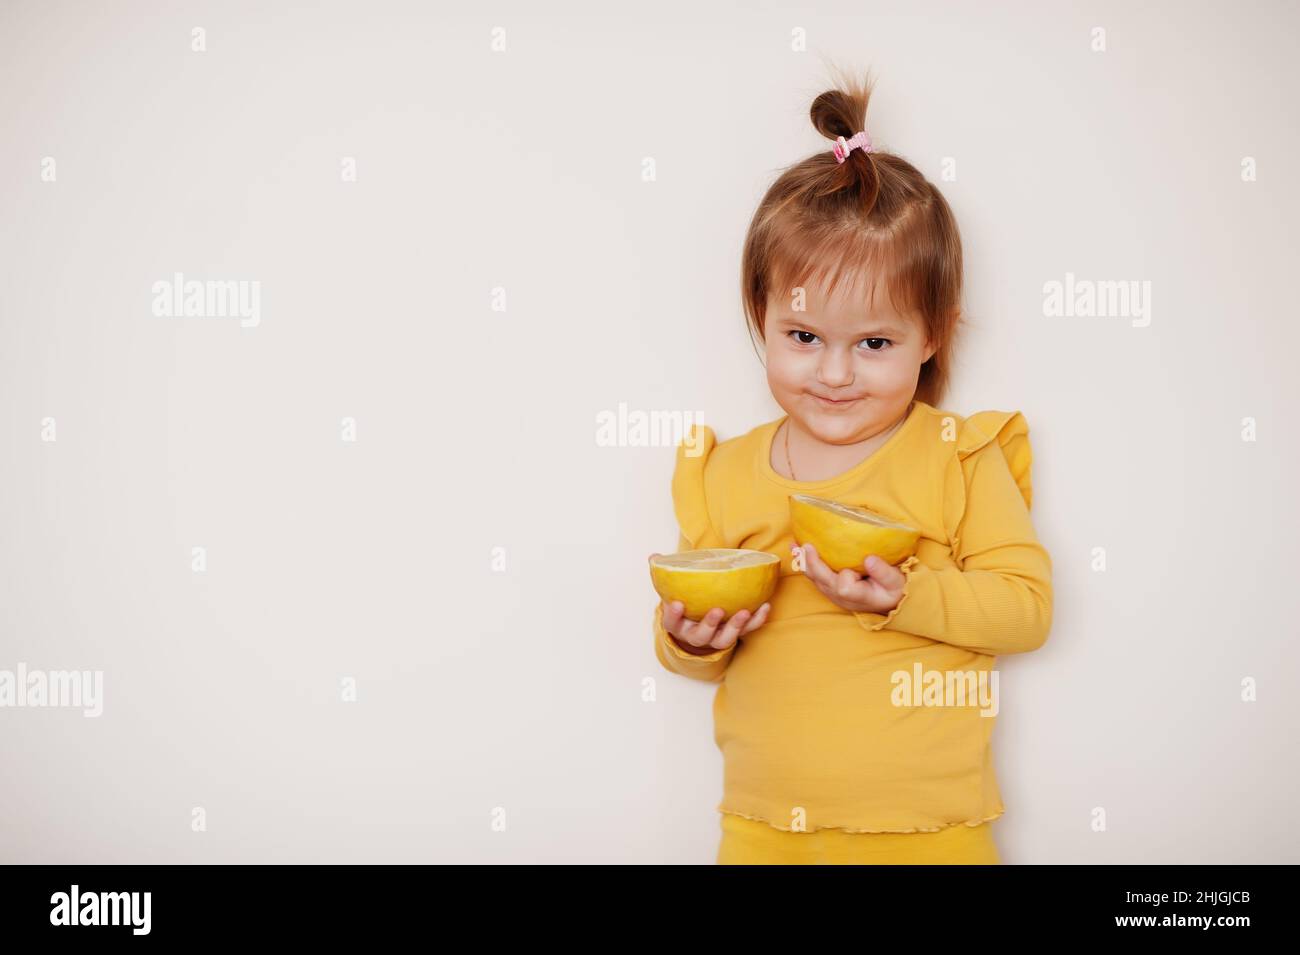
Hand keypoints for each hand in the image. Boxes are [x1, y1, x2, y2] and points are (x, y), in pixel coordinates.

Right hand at [649, 552, 770, 652]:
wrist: (697, 625)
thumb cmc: (685, 603)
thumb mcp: (671, 592)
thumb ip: (664, 574)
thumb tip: (654, 555)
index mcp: (678, 626)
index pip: (671, 623)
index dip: (672, 615)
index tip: (675, 604)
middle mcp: (696, 635)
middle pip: (701, 636)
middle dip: (710, 624)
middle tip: (718, 610)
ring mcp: (716, 638)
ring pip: (725, 639)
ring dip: (736, 626)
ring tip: (745, 611)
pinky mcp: (735, 634)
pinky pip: (748, 630)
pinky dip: (757, 620)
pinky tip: (765, 606)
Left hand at [793, 542, 906, 614]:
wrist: (892, 600)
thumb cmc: (895, 589)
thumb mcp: (896, 582)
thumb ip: (884, 573)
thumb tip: (869, 559)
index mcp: (859, 596)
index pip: (845, 587)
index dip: (846, 575)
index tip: (860, 561)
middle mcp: (842, 597)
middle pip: (823, 581)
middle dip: (812, 564)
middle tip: (806, 545)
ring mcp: (833, 593)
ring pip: (814, 578)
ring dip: (804, 561)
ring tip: (794, 545)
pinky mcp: (830, 586)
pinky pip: (814, 574)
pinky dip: (805, 561)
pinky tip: (797, 548)